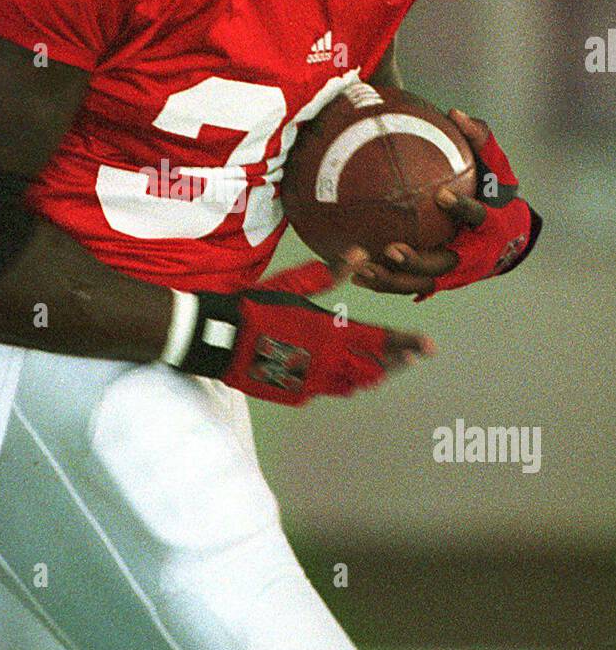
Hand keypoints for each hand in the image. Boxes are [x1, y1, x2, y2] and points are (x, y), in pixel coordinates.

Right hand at [177, 252, 435, 406]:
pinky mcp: (297, 394)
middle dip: (396, 361)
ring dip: (371, 374)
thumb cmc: (258, 304)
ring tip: (382, 366)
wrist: (221, 338)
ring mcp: (313, 382)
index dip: (407, 343)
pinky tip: (341, 373)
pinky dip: (340, 381)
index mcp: (331, 333)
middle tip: (411, 356)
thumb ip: (330, 273)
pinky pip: (327, 389)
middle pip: (375, 368)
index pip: (381, 341)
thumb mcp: (294, 283)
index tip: (429, 346)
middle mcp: (328, 362)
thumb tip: (361, 255)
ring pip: (354, 384)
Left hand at [349, 110, 541, 298]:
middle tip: (391, 249)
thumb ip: (478, 140)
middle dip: (417, 261)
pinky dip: (383, 281)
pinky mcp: (437, 282)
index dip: (462, 208)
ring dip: (391, 279)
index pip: (478, 216)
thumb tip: (454, 113)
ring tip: (361, 269)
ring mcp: (453, 273)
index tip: (441, 195)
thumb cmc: (497, 194)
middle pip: (443, 264)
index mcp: (489, 225)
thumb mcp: (495, 167)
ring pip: (420, 282)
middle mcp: (471, 254)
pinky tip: (353, 273)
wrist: (510, 239)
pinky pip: (407, 285)